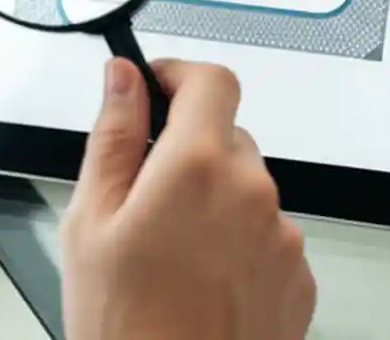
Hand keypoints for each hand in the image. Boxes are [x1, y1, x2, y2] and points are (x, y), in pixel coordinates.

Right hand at [62, 59, 315, 339]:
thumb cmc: (126, 326)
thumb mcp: (91, 220)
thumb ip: (112, 135)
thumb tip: (121, 81)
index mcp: (199, 167)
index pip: (211, 80)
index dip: (179, 74)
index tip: (157, 86)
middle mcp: (253, 194)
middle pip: (228, 136)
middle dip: (189, 151)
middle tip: (145, 198)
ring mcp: (283, 238)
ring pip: (248, 188)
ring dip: (216, 200)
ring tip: (172, 256)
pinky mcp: (298, 276)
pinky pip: (268, 234)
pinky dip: (239, 242)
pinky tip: (201, 280)